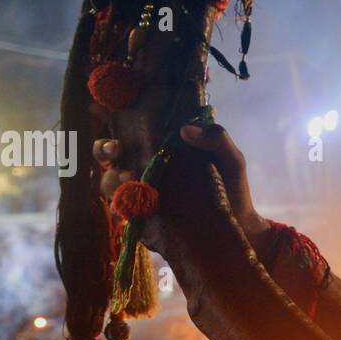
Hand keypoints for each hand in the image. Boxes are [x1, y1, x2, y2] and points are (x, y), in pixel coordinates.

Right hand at [88, 104, 268, 249]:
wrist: (237, 228)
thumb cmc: (232, 189)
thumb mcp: (231, 159)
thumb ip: (216, 138)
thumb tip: (185, 129)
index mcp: (163, 148)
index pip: (131, 129)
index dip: (111, 118)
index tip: (104, 110)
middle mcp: (146, 168)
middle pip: (108, 154)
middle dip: (103, 148)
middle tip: (116, 149)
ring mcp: (141, 193)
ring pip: (109, 181)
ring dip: (111, 178)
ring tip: (131, 180)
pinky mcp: (142, 218)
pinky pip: (121, 211)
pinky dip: (118, 208)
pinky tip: (125, 208)